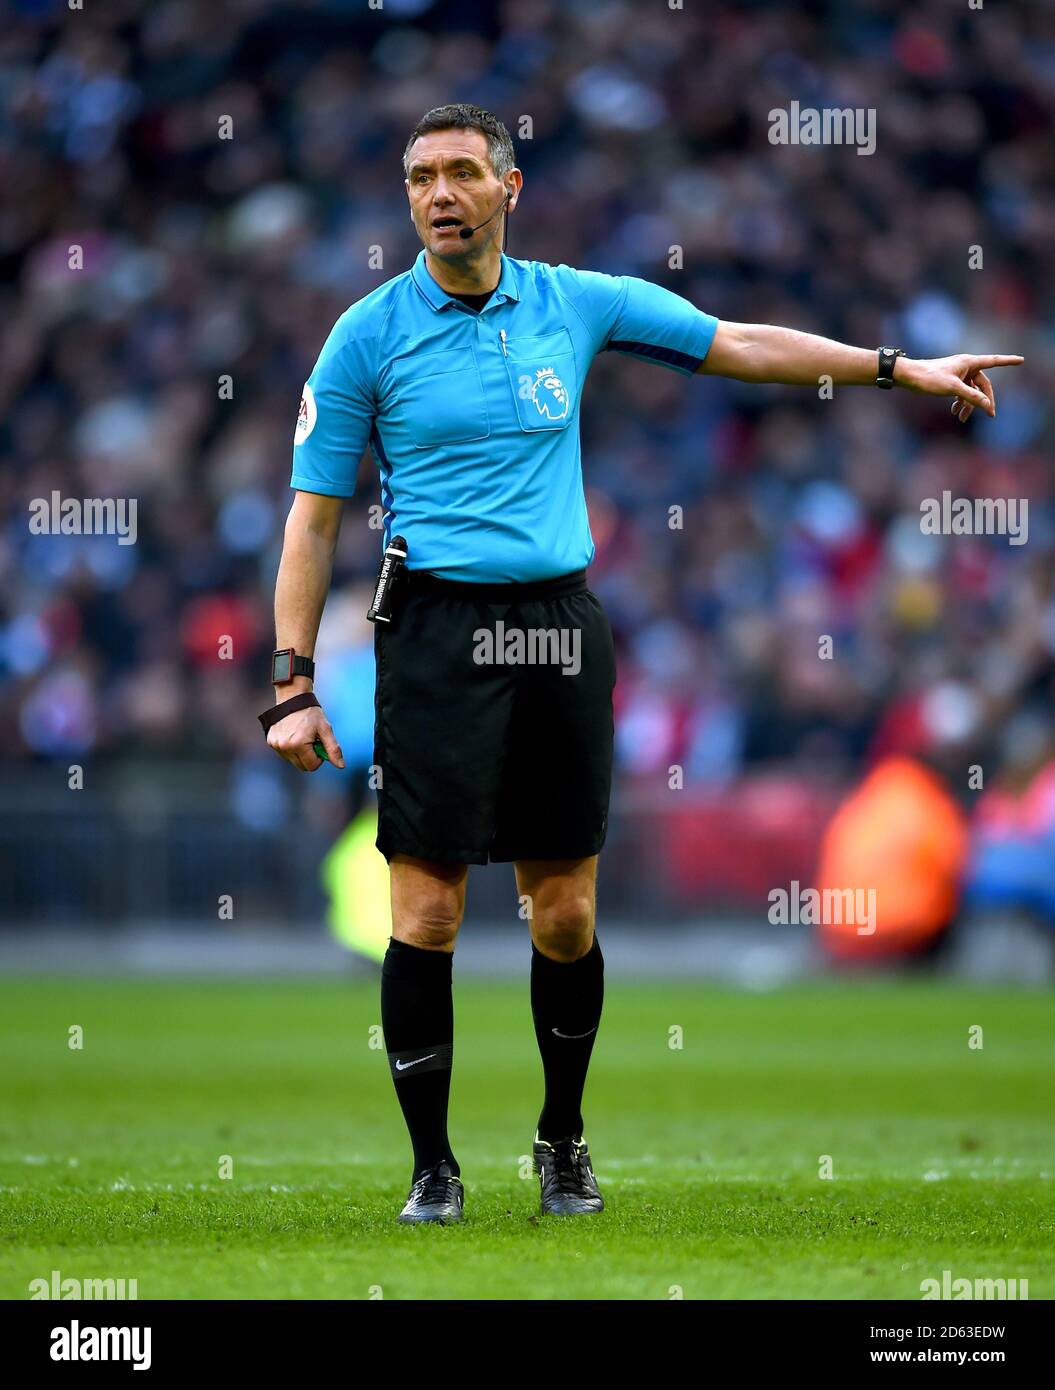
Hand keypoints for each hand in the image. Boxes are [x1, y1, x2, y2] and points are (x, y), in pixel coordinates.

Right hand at [266, 704, 344, 771]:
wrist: (293, 697)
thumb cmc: (310, 712)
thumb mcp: (325, 729)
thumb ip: (333, 749)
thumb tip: (341, 766)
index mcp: (298, 745)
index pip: (312, 766)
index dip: (319, 758)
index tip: (319, 745)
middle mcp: (284, 747)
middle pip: (302, 766)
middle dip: (309, 757)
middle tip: (312, 741)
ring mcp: (276, 745)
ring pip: (293, 761)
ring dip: (300, 753)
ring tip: (303, 736)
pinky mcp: (271, 742)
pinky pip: (284, 754)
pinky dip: (291, 748)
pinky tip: (294, 735)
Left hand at [895, 352, 1024, 421]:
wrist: (909, 376)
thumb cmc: (929, 378)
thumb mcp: (952, 389)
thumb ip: (971, 397)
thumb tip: (988, 405)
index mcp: (969, 362)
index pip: (994, 361)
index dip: (1008, 361)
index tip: (1021, 360)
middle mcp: (966, 365)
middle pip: (982, 384)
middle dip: (984, 400)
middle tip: (989, 415)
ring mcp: (958, 373)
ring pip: (971, 390)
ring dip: (968, 404)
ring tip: (961, 418)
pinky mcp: (950, 379)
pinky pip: (961, 391)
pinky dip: (960, 401)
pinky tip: (954, 412)